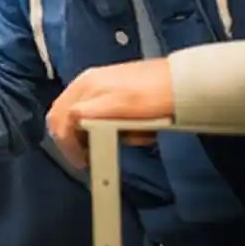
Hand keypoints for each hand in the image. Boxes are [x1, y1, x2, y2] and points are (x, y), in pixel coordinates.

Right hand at [46, 58, 173, 167]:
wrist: (184, 83)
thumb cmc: (154, 98)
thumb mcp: (119, 109)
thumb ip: (88, 116)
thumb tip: (70, 126)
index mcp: (84, 87)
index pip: (60, 119)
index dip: (67, 144)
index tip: (82, 162)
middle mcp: (85, 83)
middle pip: (63, 116)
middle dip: (72, 139)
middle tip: (88, 157)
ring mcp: (97, 83)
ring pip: (77, 114)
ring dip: (88, 132)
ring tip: (111, 143)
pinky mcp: (111, 87)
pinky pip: (93, 110)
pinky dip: (101, 125)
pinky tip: (122, 131)